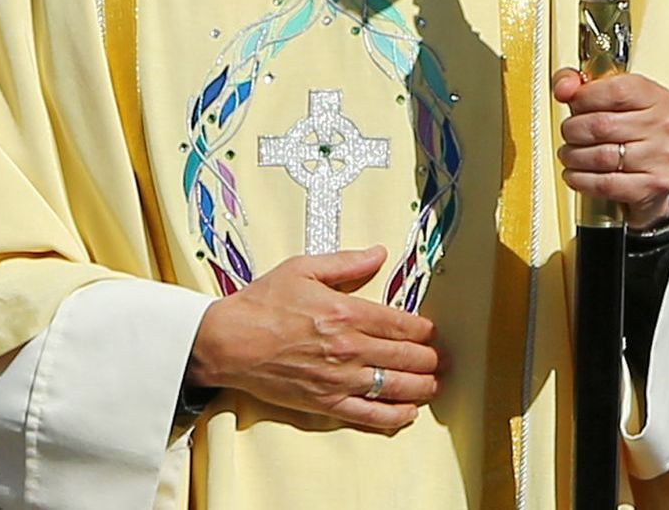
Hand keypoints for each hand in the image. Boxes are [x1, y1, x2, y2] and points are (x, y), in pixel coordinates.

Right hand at [185, 248, 439, 433]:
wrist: (229, 342)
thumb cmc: (263, 303)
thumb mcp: (303, 269)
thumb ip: (346, 263)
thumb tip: (380, 253)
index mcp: (346, 312)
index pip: (401, 324)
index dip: (423, 330)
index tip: (430, 332)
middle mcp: (348, 348)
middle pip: (405, 356)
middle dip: (429, 359)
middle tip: (439, 359)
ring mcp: (338, 379)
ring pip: (394, 387)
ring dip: (421, 387)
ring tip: (432, 385)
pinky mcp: (325, 404)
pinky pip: (369, 415)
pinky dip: (394, 416)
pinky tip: (408, 412)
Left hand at [554, 67, 668, 227]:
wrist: (652, 174)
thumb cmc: (629, 132)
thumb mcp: (609, 98)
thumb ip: (580, 84)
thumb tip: (564, 88)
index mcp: (655, 97)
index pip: (615, 91)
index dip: (584, 97)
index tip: (573, 102)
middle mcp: (662, 125)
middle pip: (602, 125)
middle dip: (573, 130)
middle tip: (569, 132)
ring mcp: (660, 156)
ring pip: (600, 157)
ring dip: (573, 156)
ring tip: (569, 153)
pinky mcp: (653, 185)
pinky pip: (605, 184)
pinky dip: (580, 179)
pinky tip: (575, 173)